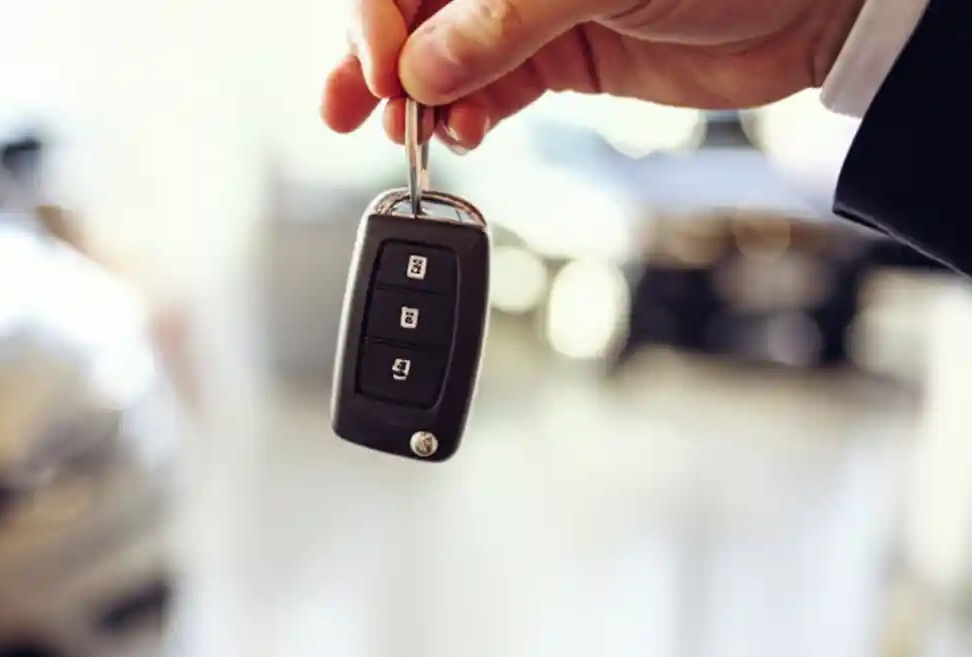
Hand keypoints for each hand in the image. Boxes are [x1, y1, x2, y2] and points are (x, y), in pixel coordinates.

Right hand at [321, 0, 864, 151]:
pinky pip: (487, 91)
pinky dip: (466, 116)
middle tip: (351, 108)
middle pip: (412, 8)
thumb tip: (423, 70)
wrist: (815, 8)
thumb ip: (502, 23)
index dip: (379, 13)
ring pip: (440, 55)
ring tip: (404, 134)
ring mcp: (529, 11)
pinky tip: (461, 133)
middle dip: (374, 58)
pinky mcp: (557, 58)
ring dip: (414, 98)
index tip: (381, 67)